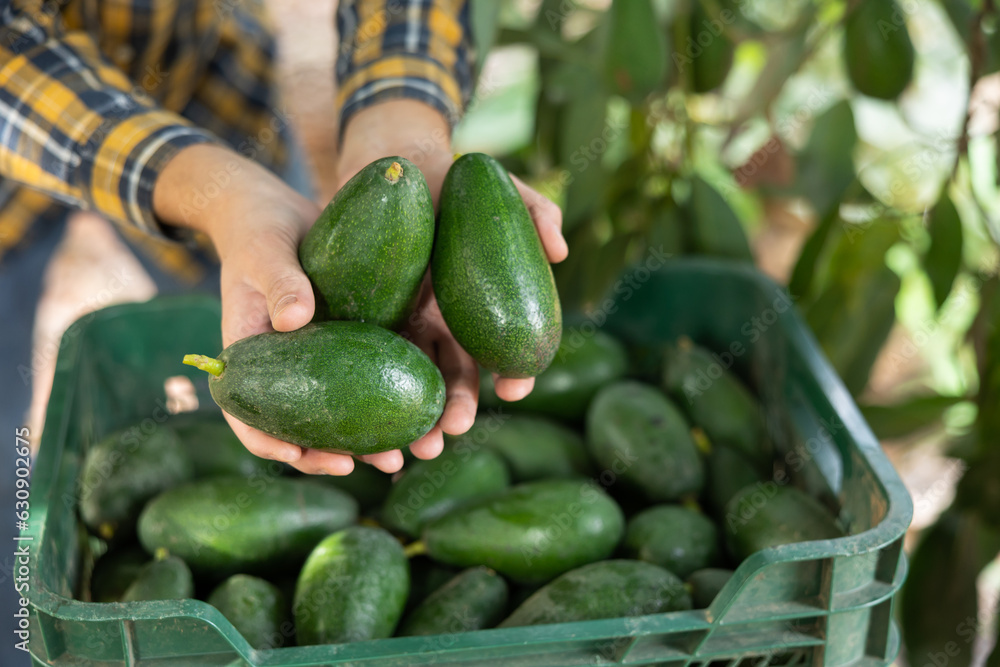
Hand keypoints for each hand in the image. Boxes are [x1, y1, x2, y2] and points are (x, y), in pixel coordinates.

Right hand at [154, 143, 405, 474]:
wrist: (283, 213)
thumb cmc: (260, 231)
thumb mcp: (263, 252)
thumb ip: (279, 281)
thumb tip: (295, 318)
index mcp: (249, 362)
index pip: (249, 418)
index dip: (271, 442)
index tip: (298, 454)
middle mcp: (286, 373)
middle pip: (303, 430)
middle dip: (335, 456)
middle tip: (375, 466)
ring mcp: (322, 363)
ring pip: (343, 415)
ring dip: (375, 439)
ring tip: (413, 452)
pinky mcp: (354, 345)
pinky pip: (373, 380)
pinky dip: (395, 400)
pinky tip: (429, 411)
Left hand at [337, 100, 568, 447]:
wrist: (390, 161)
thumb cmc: (451, 178)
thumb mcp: (497, 188)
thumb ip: (535, 211)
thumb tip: (560, 251)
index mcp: (473, 306)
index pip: (497, 350)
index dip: (512, 372)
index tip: (515, 388)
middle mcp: (437, 322)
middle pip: (451, 377)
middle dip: (456, 411)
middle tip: (453, 433)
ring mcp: (398, 322)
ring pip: (406, 380)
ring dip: (411, 417)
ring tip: (410, 446)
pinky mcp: (360, 315)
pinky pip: (362, 359)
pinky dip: (363, 392)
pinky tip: (362, 419)